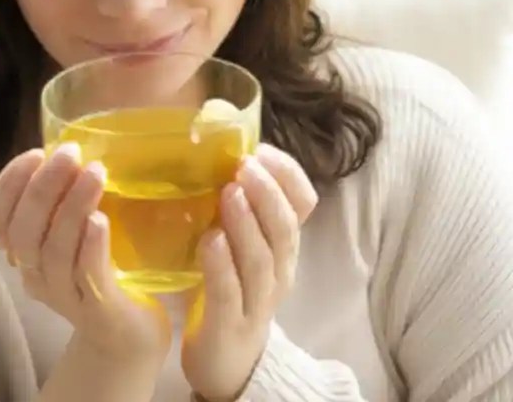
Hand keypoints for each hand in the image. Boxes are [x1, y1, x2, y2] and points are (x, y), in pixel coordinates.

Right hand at [0, 143, 171, 366]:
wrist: (130, 338)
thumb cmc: (102, 274)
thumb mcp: (75, 233)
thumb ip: (65, 201)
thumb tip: (71, 147)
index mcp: (25, 256)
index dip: (8, 184)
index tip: (35, 152)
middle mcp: (36, 277)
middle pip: (23, 232)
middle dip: (43, 187)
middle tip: (70, 154)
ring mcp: (66, 297)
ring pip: (53, 251)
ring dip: (71, 207)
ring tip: (95, 173)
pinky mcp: (99, 310)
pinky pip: (86, 275)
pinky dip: (89, 245)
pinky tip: (100, 219)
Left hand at [181, 144, 319, 401]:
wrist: (228, 362)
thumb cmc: (230, 290)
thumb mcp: (239, 244)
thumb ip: (234, 207)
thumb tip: (214, 153)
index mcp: (283, 246)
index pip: (303, 204)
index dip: (287, 175)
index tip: (261, 149)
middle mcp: (280, 271)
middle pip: (284, 228)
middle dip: (267, 192)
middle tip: (244, 165)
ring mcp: (259, 300)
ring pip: (262, 258)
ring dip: (247, 222)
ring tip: (230, 193)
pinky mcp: (231, 324)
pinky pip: (231, 291)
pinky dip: (222, 264)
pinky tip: (210, 240)